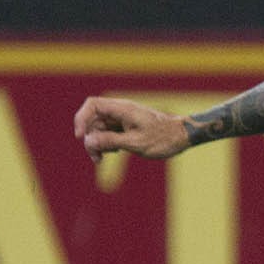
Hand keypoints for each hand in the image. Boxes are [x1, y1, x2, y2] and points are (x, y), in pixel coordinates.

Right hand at [74, 97, 190, 161]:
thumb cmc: (163, 139)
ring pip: (99, 128)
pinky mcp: (126, 126)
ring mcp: (123, 118)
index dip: (81, 119)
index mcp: (123, 109)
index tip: (81, 137)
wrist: (183, 137)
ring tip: (102, 159)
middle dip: (91, 138)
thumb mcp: (136, 143)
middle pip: (93, 119)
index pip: (92, 105)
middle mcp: (121, 111)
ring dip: (98, 143)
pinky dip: (106, 142)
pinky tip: (114, 152)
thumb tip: (88, 141)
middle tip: (97, 157)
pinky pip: (108, 132)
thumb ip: (111, 141)